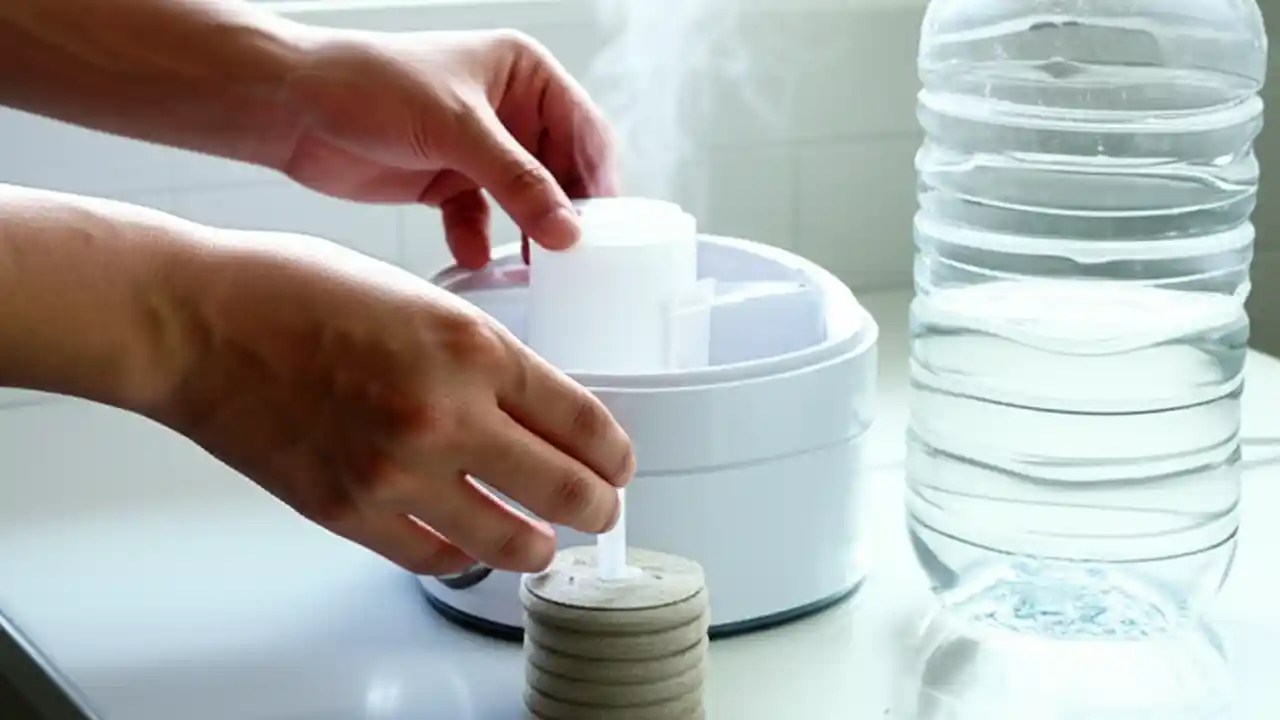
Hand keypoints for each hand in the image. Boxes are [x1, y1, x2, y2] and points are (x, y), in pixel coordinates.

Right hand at [157, 230, 634, 574]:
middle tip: (600, 513)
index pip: (585, 422)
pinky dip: (465, 557)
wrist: (196, 322)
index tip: (619, 466)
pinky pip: (438, 558)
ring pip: (513, 542)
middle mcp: (447, 413)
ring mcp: (398, 471)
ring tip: (544, 544)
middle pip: (568, 492)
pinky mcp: (350, 512)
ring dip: (541, 548)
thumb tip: (535, 411)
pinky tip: (470, 545)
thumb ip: (482, 357)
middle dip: (599, 510)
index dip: (616, 456)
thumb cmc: (295, 290)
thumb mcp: (419, 296)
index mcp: (473, 346)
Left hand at [279, 29, 616, 268]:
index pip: (583, 131)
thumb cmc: (369, 84)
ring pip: (522, 201)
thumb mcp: (456, 129)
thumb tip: (568, 230)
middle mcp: (508, 110)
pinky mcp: (447, 182)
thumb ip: (518, 181)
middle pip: (558, 172)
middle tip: (575, 258)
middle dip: (563, 214)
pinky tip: (470, 255)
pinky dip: (477, 239)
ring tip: (534, 270)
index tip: (605, 229)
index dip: (598, 180)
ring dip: (525, 234)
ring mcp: (478, 149)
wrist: (289, 108)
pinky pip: (479, 219)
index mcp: (524, 74)